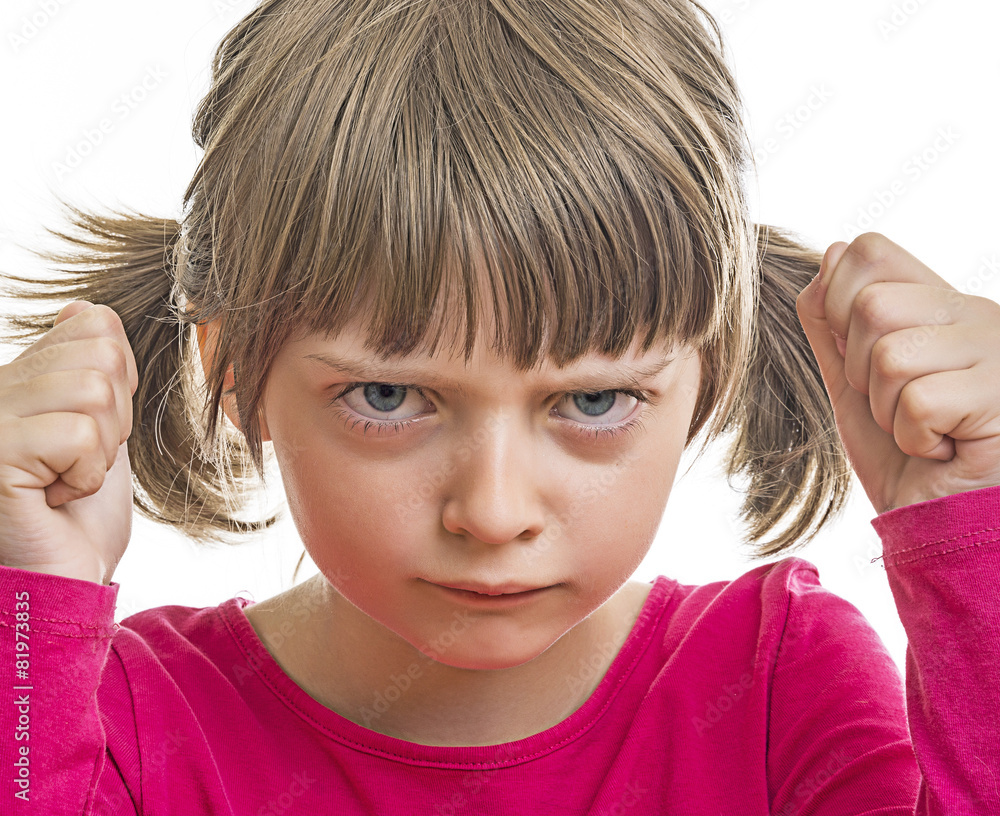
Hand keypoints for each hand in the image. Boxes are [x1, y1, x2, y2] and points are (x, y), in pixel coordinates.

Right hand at [0, 302, 136, 583]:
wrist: (62, 583)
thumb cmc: (79, 516)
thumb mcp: (99, 429)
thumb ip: (94, 370)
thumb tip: (85, 310)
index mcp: (16, 375)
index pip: (95, 324)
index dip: (121, 383)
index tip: (92, 432)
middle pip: (102, 355)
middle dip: (117, 419)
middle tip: (80, 461)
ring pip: (95, 392)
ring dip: (102, 449)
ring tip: (67, 479)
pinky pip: (78, 433)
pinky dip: (88, 473)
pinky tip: (55, 497)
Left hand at [796, 232, 999, 513]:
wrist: (940, 523)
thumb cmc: (903, 455)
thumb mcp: (852, 381)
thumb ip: (833, 322)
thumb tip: (829, 254)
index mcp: (939, 303)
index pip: (869, 251)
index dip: (837, 300)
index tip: (854, 356)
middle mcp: (976, 314)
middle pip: (870, 305)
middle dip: (859, 370)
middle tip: (894, 405)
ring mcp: (996, 351)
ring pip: (890, 355)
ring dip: (886, 409)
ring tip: (921, 429)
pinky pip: (918, 402)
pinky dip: (914, 438)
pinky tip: (945, 448)